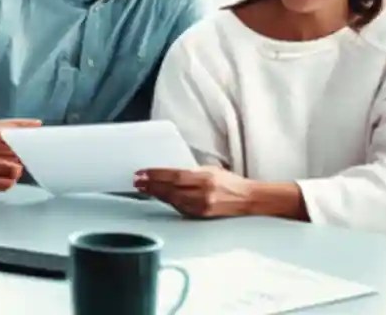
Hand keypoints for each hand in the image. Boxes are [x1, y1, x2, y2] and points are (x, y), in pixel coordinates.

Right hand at [0, 118, 40, 190]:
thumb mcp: (3, 126)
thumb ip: (21, 125)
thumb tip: (38, 124)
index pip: (15, 142)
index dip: (25, 144)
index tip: (31, 145)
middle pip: (16, 157)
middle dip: (19, 155)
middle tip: (13, 152)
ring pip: (13, 172)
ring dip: (16, 168)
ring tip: (9, 162)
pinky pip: (6, 185)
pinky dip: (10, 180)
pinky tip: (6, 174)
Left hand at [134, 166, 252, 218]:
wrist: (248, 199)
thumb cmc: (230, 182)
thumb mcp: (211, 169)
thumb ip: (191, 172)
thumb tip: (169, 173)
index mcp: (205, 177)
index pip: (174, 176)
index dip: (156, 175)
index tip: (142, 173)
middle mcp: (203, 192)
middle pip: (170, 189)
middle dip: (151, 185)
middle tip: (138, 181)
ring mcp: (202, 206)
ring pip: (172, 200)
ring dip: (156, 194)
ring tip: (144, 188)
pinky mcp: (201, 215)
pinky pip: (180, 208)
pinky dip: (168, 202)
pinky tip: (160, 197)